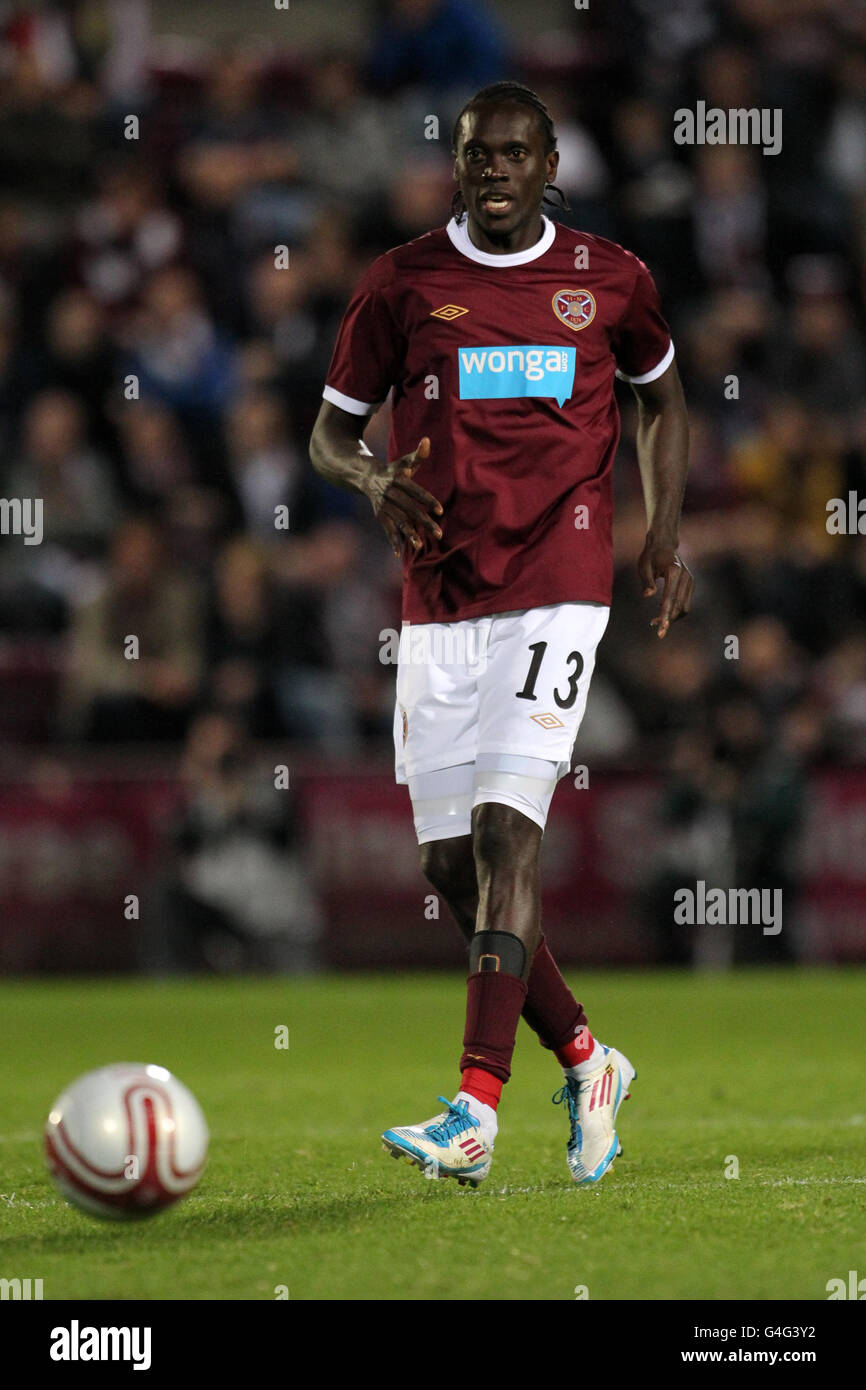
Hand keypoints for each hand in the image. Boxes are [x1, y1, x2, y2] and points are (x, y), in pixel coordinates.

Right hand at [363, 436, 442, 558]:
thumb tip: (427, 440)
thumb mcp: (404, 462)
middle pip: (408, 509)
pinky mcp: (379, 515)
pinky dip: (393, 541)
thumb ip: (418, 455)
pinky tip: (400, 554)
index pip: (415, 491)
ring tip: (420, 546)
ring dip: (408, 534)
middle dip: (423, 522)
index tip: (441, 511)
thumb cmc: (393, 470)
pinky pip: (387, 529)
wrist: (365, 477)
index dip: (427, 500)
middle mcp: (389, 494)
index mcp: (397, 480)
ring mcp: (383, 506)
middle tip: (439, 533)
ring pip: (397, 521)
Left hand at [637, 534, 692, 637]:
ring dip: (672, 617)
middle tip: (653, 625)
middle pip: (679, 606)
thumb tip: (648, 596)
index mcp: (674, 572)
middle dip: (668, 619)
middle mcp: (686, 577)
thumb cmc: (650, 555)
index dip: (665, 616)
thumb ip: (647, 581)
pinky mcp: (690, 584)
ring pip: (684, 607)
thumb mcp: (644, 566)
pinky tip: (662, 610)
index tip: (661, 630)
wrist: (664, 544)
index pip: (670, 599)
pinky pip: (685, 603)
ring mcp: (690, 580)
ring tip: (655, 620)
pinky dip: (675, 610)